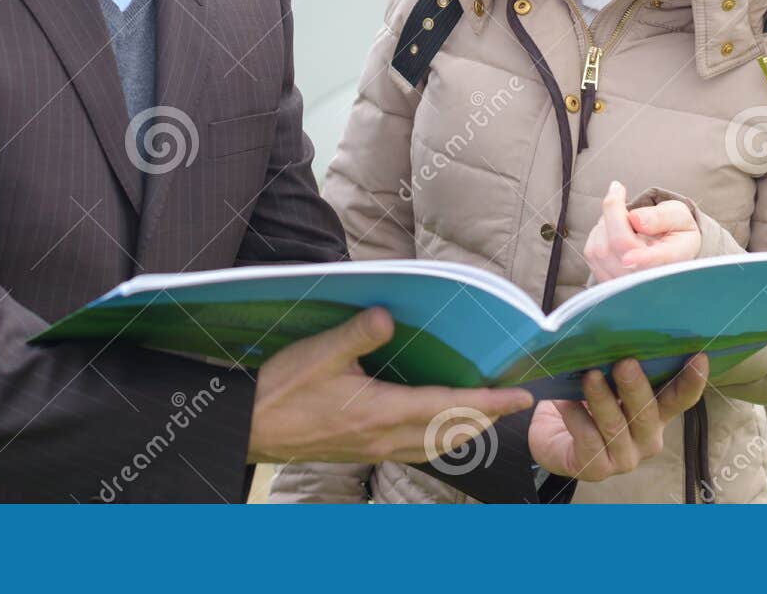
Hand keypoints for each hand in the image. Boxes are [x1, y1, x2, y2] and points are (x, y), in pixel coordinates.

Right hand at [246, 306, 533, 463]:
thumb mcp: (317, 352)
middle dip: (486, 419)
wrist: (247, 426)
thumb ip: (356, 334)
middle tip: (512, 404)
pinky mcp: (360, 450)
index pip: (449, 407)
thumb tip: (387, 316)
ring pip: (434, 447)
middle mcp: (383, 436)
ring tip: (483, 414)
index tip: (519, 397)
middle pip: (450, 433)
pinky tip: (434, 427)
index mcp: (380, 411)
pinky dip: (436, 439)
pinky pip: (412, 451)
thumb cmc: (279, 390)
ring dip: (464, 431)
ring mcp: (372, 448)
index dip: (489, 402)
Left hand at [528, 354, 709, 480]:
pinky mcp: (597, 468)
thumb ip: (620, 369)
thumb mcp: (608, 384)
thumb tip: (621, 335)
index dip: (692, 381)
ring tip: (589, 376)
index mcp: (656, 415)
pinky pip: (588, 440)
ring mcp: (624, 458)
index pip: (680, 400)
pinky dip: (575, 416)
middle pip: (647, 414)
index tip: (698, 357)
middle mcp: (646, 439)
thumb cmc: (587, 403)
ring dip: (602, 399)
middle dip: (636, 387)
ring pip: (615, 426)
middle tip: (625, 363)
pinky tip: (563, 400)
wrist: (554, 437)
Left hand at [583, 180, 699, 282]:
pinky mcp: (607, 280)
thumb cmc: (675, 231)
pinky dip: (597, 234)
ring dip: (604, 223)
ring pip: (601, 248)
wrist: (669, 249)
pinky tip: (613, 231)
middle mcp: (649, 276)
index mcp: (673, 259)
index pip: (656, 260)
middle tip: (619, 192)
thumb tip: (636, 219)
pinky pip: (591, 252)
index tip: (628, 258)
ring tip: (622, 218)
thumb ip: (662, 216)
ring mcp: (626, 282)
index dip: (642, 259)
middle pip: (619, 243)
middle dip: (613, 211)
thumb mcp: (679, 217)